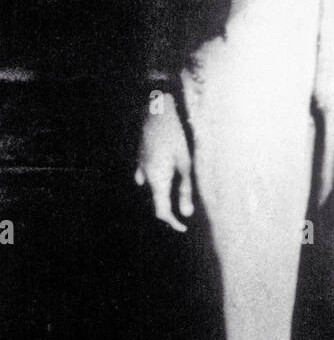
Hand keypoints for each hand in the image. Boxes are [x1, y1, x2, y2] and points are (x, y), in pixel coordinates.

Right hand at [134, 92, 193, 232]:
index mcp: (157, 180)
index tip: (183, 227)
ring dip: (163, 195)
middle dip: (169, 209)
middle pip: (156, 201)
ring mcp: (140, 167)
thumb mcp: (185, 163)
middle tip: (184, 212)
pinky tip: (162, 177)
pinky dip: (156, 182)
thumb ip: (186, 189)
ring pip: (152, 188)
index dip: (172, 222)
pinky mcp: (140, 158)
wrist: (156, 112)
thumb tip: (186, 214)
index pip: (161, 211)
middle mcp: (146, 177)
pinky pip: (147, 177)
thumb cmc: (176, 136)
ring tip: (178, 195)